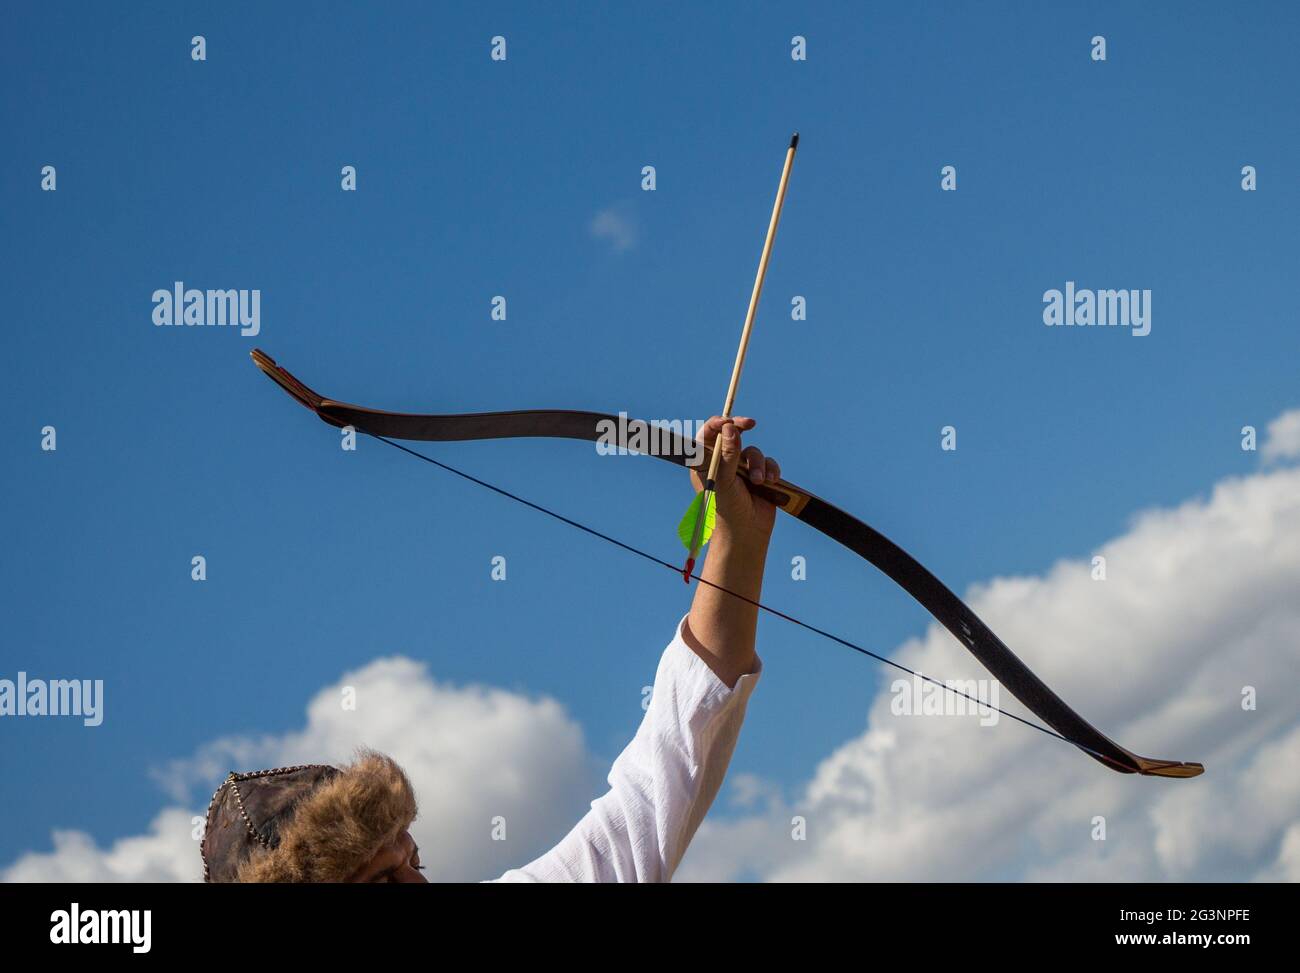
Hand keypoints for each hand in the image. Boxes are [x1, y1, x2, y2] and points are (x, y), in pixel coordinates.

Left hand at [690, 416, 779, 549]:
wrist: (747, 533)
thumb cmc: (727, 509)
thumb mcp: (724, 480)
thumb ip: (727, 454)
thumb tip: (729, 428)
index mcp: (705, 463)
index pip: (708, 435)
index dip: (717, 424)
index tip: (729, 422)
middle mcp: (723, 463)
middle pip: (731, 434)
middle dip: (741, 428)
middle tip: (750, 423)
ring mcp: (741, 469)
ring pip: (752, 451)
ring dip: (757, 464)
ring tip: (758, 481)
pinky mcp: (759, 476)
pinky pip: (768, 462)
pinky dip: (770, 470)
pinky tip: (770, 483)